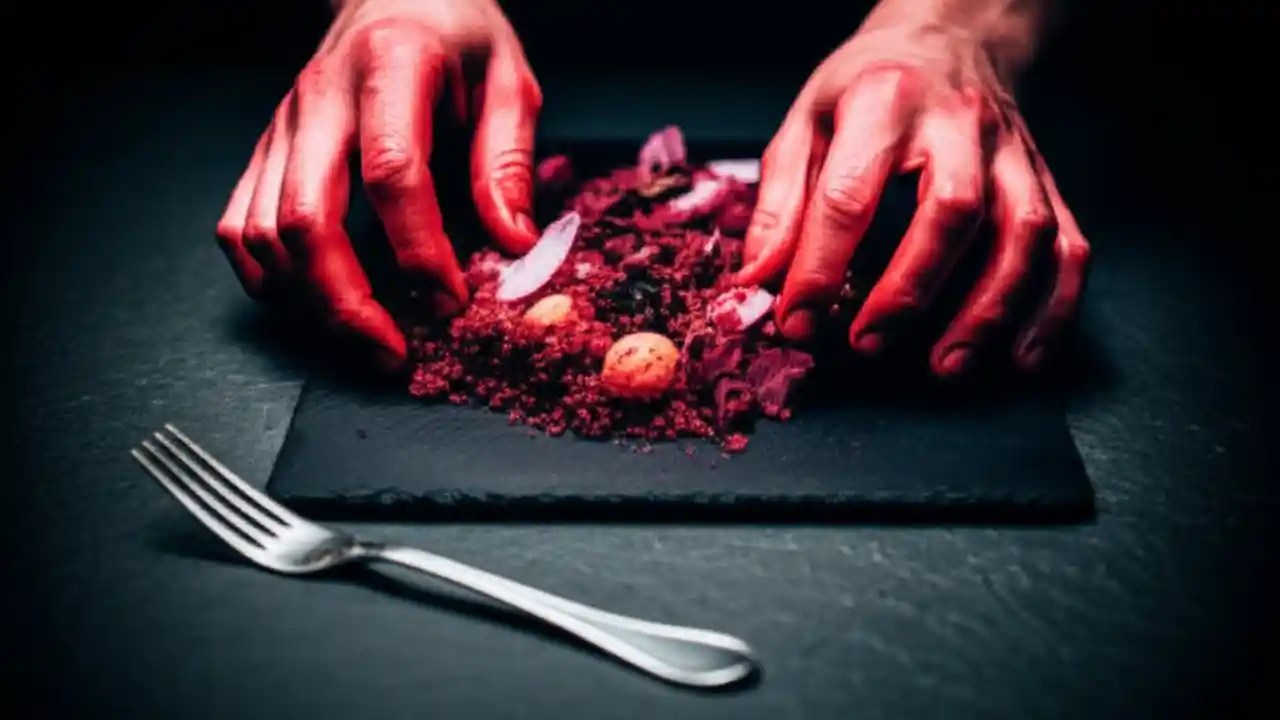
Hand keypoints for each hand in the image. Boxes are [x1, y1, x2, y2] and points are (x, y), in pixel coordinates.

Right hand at [215, 0, 540, 369]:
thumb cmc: (454, 32)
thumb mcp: (507, 79)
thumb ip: (507, 160)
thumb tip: (512, 244)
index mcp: (390, 67)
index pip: (392, 173)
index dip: (418, 249)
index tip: (450, 301)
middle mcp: (321, 97)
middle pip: (308, 217)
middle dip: (347, 300)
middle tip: (392, 350)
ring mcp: (284, 125)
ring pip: (264, 231)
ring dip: (308, 300)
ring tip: (363, 339)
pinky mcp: (267, 147)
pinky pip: (239, 223)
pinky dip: (265, 275)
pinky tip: (308, 304)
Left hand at [737, 2, 1088, 377]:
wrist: (948, 34)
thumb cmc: (868, 87)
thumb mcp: (806, 122)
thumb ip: (781, 202)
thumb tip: (758, 281)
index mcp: (883, 103)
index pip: (850, 193)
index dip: (819, 265)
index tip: (796, 319)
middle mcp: (959, 125)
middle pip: (952, 211)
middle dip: (911, 288)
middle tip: (869, 343)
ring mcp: (1013, 155)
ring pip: (1025, 235)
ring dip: (990, 310)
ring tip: (947, 365)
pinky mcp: (1046, 182)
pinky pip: (1068, 249)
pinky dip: (1053, 309)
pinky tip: (1022, 356)